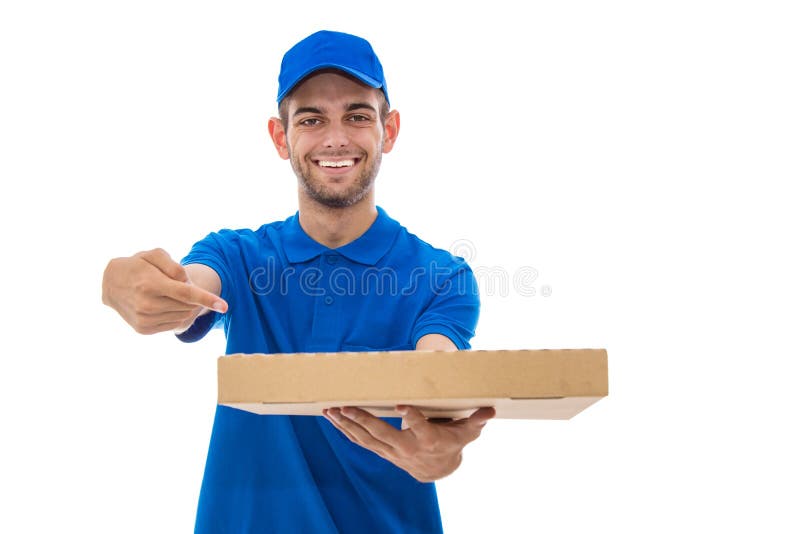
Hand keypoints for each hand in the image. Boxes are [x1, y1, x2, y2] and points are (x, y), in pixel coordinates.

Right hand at [102, 248, 226, 333]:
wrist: (111, 284)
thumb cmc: (137, 266)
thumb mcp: (153, 255)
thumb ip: (173, 265)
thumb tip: (187, 283)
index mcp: (150, 284)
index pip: (186, 294)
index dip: (207, 299)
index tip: (224, 306)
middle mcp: (146, 304)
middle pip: (187, 305)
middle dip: (192, 296)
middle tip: (177, 285)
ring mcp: (144, 319)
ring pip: (183, 316)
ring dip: (186, 306)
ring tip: (169, 294)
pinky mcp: (143, 329)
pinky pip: (173, 324)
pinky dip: (177, 314)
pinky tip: (166, 305)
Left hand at [323, 405, 495, 481]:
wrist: (438, 469)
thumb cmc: (452, 442)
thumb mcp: (466, 432)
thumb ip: (476, 420)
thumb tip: (490, 409)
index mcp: (428, 439)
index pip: (420, 427)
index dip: (412, 417)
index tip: (403, 406)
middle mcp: (407, 448)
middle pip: (382, 434)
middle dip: (362, 420)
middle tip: (346, 406)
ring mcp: (391, 451)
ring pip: (365, 438)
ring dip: (346, 425)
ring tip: (330, 410)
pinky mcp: (382, 450)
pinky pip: (360, 441)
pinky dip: (346, 430)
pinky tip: (333, 419)